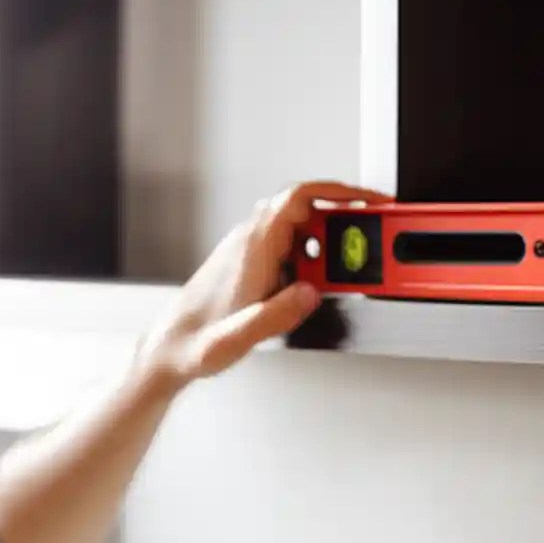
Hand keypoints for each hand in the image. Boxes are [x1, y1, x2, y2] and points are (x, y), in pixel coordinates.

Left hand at [133, 181, 389, 393]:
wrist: (169, 350)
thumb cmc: (194, 341)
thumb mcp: (236, 337)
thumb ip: (276, 315)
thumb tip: (311, 293)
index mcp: (251, 247)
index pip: (299, 198)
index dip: (340, 192)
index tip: (370, 201)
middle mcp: (252, 242)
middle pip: (309, 211)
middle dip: (347, 222)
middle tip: (374, 239)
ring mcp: (253, 251)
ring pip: (304, 230)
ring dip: (332, 246)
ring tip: (349, 270)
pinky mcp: (255, 265)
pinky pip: (294, 249)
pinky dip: (316, 260)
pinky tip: (319, 284)